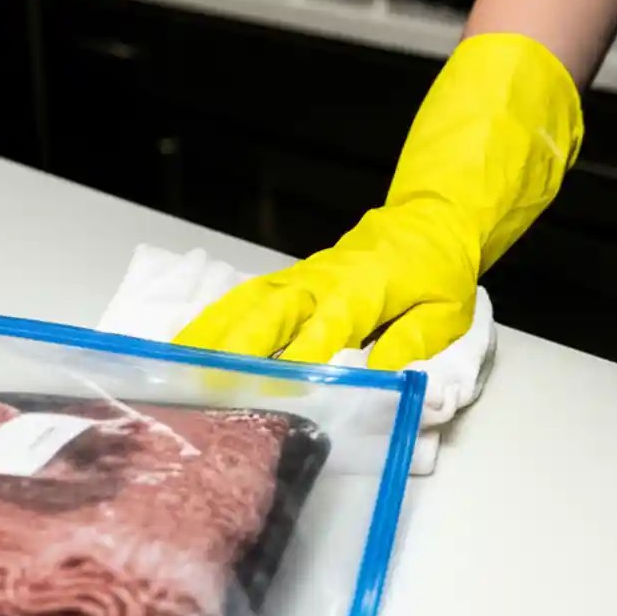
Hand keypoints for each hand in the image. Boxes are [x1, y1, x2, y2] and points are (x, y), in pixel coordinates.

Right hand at [175, 34, 583, 369]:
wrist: (427, 222)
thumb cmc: (437, 271)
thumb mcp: (443, 312)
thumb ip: (412, 344)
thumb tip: (381, 379)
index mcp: (361, 290)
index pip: (324, 330)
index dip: (298, 361)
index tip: (276, 394)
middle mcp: (319, 283)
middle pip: (269, 314)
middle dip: (236, 350)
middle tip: (207, 388)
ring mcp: (297, 280)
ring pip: (245, 306)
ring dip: (209, 337)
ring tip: (173, 370)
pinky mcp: (286, 282)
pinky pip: (241, 301)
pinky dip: (210, 323)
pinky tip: (182, 348)